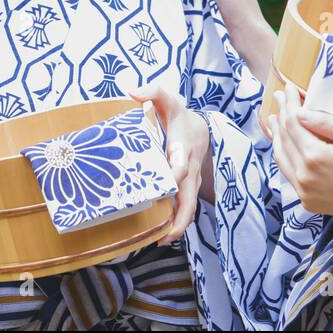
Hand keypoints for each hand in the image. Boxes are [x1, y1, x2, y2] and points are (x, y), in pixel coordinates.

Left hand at [127, 84, 210, 245]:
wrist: (200, 128)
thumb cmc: (178, 116)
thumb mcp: (168, 100)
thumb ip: (153, 91)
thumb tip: (132, 91)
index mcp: (184, 148)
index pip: (181, 166)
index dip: (174, 176)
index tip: (164, 186)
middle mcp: (190, 169)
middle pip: (190, 198)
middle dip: (180, 219)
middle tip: (165, 236)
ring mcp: (190, 182)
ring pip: (189, 208)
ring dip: (177, 227)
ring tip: (159, 241)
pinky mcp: (187, 189)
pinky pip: (184, 208)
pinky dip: (174, 223)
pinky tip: (158, 235)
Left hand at [267, 82, 332, 222]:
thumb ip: (327, 124)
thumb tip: (300, 112)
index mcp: (315, 156)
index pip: (293, 123)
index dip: (290, 104)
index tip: (289, 88)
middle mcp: (303, 175)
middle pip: (284, 138)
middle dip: (282, 115)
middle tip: (280, 98)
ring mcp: (303, 191)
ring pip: (281, 157)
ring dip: (277, 136)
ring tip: (275, 119)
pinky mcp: (307, 201)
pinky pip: (288, 174)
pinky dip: (283, 156)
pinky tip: (285, 147)